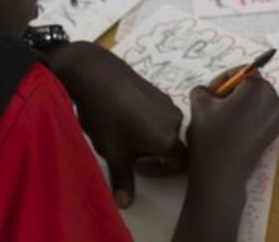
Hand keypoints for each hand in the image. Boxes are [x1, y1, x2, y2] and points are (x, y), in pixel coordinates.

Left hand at [41, 41, 186, 207]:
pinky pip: (160, 114)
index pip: (182, 165)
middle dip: (154, 154)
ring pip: (167, 129)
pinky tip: (123, 116)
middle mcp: (175, 120)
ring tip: (124, 134)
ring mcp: (168, 103)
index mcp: (169, 139)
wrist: (96, 73)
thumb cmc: (106, 116)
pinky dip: (148, 122)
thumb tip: (125, 205)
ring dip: (150, 138)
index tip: (139, 167)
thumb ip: (123, 180)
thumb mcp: (113, 153)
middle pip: (174, 146)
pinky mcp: (158, 91)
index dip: (163, 171)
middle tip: (128, 152)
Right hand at [186, 73, 278, 184]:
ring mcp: (278, 117)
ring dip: (241, 104)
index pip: (241, 72)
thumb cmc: (211, 135)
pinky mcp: (276, 132)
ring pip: (257, 100)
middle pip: (252, 85)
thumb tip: (211, 90)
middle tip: (215, 105)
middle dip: (234, 91)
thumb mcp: (199, 103)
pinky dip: (249, 117)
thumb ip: (206, 87)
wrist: (221, 173)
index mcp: (258, 88)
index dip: (224, 80)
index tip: (212, 93)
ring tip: (223, 118)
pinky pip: (261, 115)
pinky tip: (234, 129)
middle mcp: (274, 99)